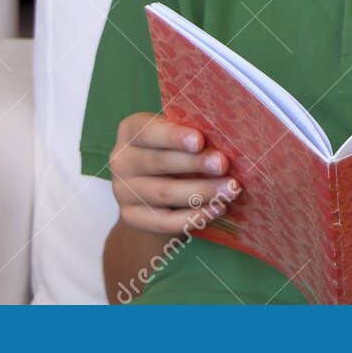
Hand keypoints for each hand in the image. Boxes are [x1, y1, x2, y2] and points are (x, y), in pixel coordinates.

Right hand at [107, 112, 242, 235]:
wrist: (153, 193)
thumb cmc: (173, 153)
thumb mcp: (176, 138)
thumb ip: (191, 136)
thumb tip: (224, 140)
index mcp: (130, 131)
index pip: (148, 131)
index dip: (173, 136)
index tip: (200, 140)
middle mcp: (121, 160)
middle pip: (159, 163)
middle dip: (194, 164)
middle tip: (223, 165)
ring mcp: (123, 191)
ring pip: (164, 193)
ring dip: (201, 191)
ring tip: (230, 189)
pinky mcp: (131, 218)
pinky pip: (164, 221)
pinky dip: (194, 216)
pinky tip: (217, 208)